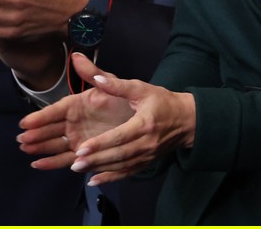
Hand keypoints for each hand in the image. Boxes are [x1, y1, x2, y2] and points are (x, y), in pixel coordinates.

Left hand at [18, 53, 194, 183]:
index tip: (82, 148)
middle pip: (119, 154)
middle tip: (74, 162)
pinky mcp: (146, 163)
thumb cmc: (162, 101)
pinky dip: (110, 178)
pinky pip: (127, 173)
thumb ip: (118, 85)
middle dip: (96, 159)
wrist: (186, 120)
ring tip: (78, 169)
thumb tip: (97, 79)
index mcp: (145, 123)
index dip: (100, 143)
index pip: (120, 136)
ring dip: (99, 168)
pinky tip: (94, 180)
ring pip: (121, 165)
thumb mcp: (141, 88)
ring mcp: (147, 156)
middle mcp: (147, 143)